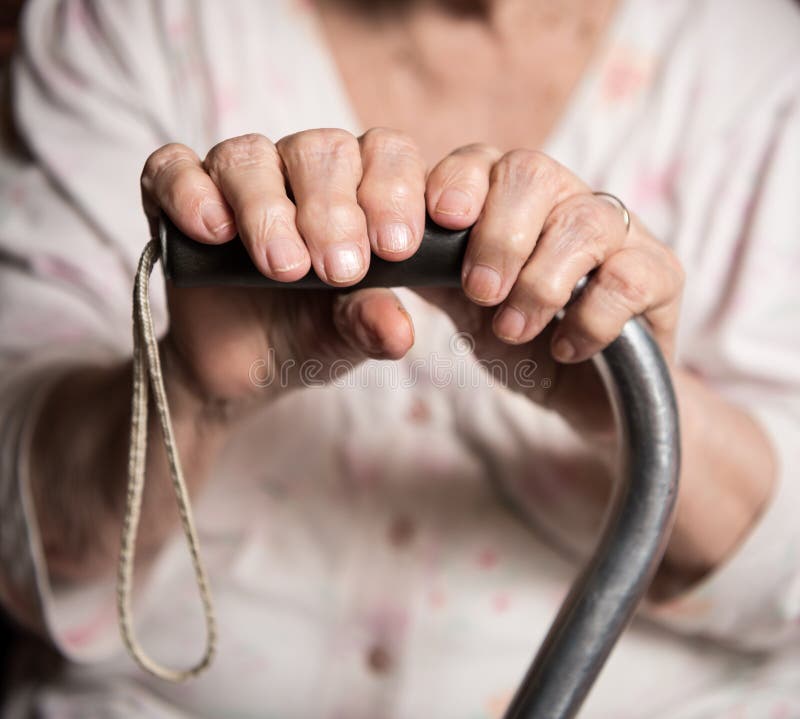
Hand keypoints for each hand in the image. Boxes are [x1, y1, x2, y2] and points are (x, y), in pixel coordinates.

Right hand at [140, 129, 428, 412]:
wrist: (243, 366)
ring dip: (266, 210)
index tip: (397, 247)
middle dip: (332, 213)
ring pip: (249, 157)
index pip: (386, 154)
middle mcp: (303, 171)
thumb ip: (370, 324)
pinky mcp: (177, 195)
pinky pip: (173, 168)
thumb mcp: (347, 336)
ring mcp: (239, 179)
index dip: (394, 191)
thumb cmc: (309, 332)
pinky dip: (190, 192)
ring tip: (282, 266)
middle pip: (320, 150)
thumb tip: (398, 330)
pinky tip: (213, 230)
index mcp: (360, 189)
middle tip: (339, 269)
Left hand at [419, 144, 684, 433]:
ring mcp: (618, 233)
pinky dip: (590, 317)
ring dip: (540, 282)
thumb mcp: (463, 309)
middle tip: (480, 294)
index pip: (482, 161)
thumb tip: (373, 264)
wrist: (586, 393)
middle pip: (532, 172)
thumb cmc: (522, 341)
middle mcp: (564, 200)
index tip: (442, 221)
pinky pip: (630, 277)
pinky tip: (565, 347)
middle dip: (498, 236)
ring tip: (514, 330)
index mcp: (510, 199)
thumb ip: (427, 278)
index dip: (458, 182)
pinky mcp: (660, 273)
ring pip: (584, 221)